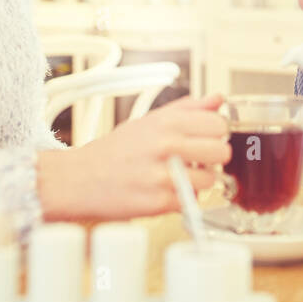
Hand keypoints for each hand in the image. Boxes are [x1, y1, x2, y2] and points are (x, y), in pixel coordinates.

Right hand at [36, 94, 230, 220]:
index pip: (218, 124)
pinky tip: (168, 190)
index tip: (206, 137)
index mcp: (166, 122)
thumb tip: (218, 99)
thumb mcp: (150, 120)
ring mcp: (163, 176)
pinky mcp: (159, 203)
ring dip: (199, 180)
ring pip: (211, 180)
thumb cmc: (115, 151)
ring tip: (180, 176)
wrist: (81, 179)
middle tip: (197, 158)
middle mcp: (166, 146)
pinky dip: (183, 198)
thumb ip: (188, 108)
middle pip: (221, 152)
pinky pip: (192, 201)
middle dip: (212, 157)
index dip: (215, 132)